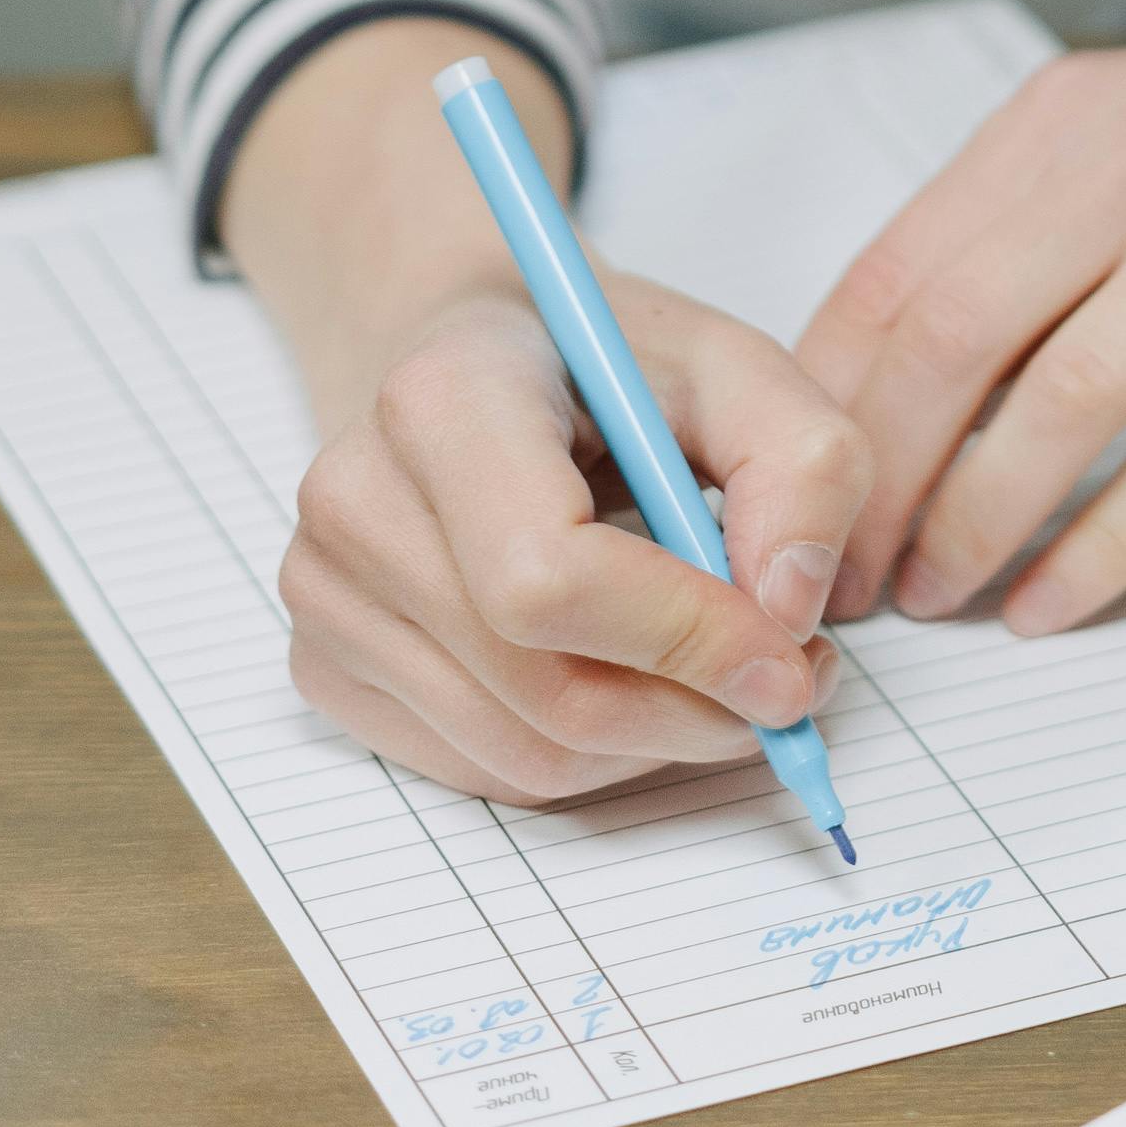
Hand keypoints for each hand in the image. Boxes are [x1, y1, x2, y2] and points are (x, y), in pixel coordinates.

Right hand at [224, 17, 873, 801]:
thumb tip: (790, 611)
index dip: (683, 638)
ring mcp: (323, 593)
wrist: (470, 355)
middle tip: (793, 685)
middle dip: (695, 711)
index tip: (794, 659)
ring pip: (523, 753)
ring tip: (725, 672)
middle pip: (542, 686)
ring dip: (657, 742)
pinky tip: (634, 678)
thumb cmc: (599, 362)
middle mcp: (355, 500)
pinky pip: (484, 771)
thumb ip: (802, 461)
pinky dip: (591, 756)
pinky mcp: (326, 664)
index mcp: (441, 397)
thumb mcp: (732, 362)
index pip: (547, 578)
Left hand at [796, 0, 1125, 641]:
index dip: (823, 406)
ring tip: (932, 599)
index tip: (790, 501)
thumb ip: (1034, 228)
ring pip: (1056, 405)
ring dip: (972, 523)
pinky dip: (1105, 546)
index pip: (893, 268)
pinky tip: (1053, 603)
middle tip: (841, 578)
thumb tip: (887, 381)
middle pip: (948, 340)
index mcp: (1074, 114)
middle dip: (875, 481)